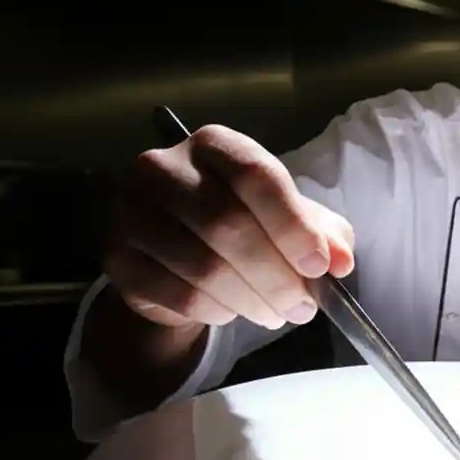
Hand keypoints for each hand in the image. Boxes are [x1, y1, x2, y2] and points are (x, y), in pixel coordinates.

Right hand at [103, 124, 354, 329]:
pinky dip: (218, 312)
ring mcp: (132, 211)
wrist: (172, 251)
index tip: (320, 265)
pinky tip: (233, 310)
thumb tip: (341, 261)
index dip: (292, 224)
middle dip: (275, 275)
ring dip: (251, 301)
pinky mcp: (118, 258)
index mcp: (214, 145)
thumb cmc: (240, 224)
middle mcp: (163, 168)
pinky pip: (180, 295)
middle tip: (302, 307)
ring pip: (204, 268)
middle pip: (227, 224)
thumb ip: (322, 233)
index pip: (255, 175)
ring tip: (275, 314)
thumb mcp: (287, 218)